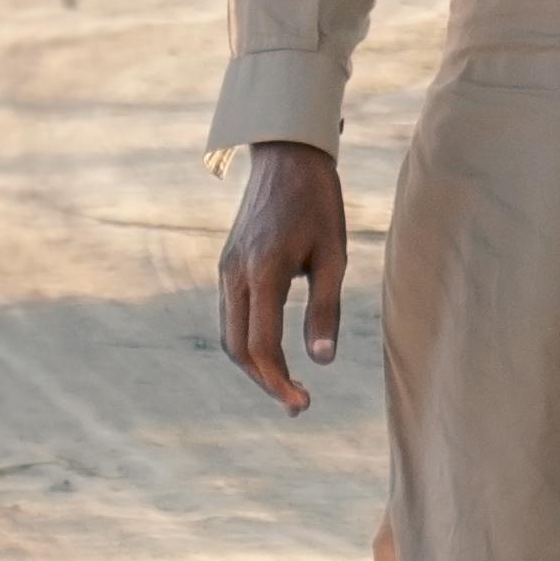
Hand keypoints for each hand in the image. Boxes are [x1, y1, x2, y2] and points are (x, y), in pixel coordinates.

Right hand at [219, 139, 349, 413]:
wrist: (286, 156)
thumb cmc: (318, 203)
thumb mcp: (333, 255)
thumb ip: (325, 309)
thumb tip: (320, 360)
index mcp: (262, 273)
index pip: (261, 346)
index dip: (279, 382)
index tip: (303, 404)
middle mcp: (235, 275)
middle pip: (238, 349)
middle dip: (265, 381)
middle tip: (298, 403)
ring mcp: (226, 270)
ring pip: (229, 335)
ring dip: (254, 365)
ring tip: (287, 384)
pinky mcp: (228, 265)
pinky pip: (231, 316)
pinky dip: (248, 342)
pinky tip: (273, 350)